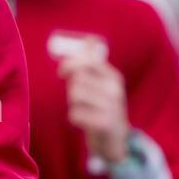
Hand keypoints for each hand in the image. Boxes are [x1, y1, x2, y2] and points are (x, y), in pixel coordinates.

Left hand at [58, 37, 128, 164]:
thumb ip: (93, 63)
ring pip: (74, 95)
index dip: (70, 64)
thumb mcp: (103, 84)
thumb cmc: (103, 107)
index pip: (89, 60)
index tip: (62, 72)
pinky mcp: (104, 123)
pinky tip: (84, 121)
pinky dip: (75, 118)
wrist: (116, 140)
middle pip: (77, 78)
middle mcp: (115, 89)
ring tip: (83, 109)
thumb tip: (90, 38)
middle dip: (71, 87)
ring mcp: (111, 107)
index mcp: (113, 76)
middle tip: (76, 97)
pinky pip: (75, 114)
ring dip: (73, 103)